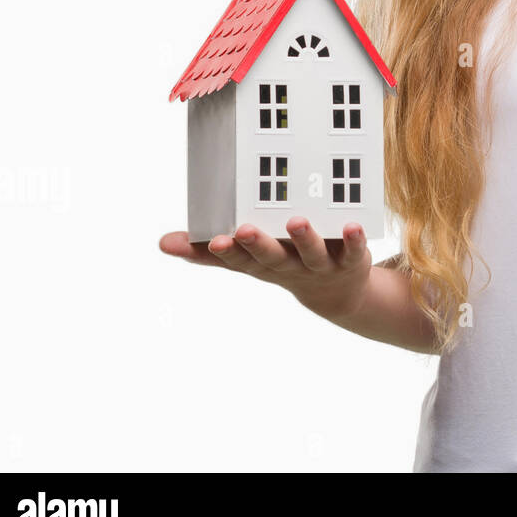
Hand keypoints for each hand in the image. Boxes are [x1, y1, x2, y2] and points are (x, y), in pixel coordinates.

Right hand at [159, 218, 373, 320]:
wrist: (337, 294)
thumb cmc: (283, 263)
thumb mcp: (247, 260)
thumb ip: (208, 251)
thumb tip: (163, 243)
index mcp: (262, 263)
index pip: (239, 260)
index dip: (226, 253)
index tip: (214, 241)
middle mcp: (290, 265)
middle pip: (272, 258)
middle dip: (257, 245)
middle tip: (244, 230)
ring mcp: (321, 264)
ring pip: (311, 253)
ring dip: (303, 239)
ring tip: (296, 222)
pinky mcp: (351, 259)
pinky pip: (354, 249)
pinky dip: (354, 239)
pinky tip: (352, 226)